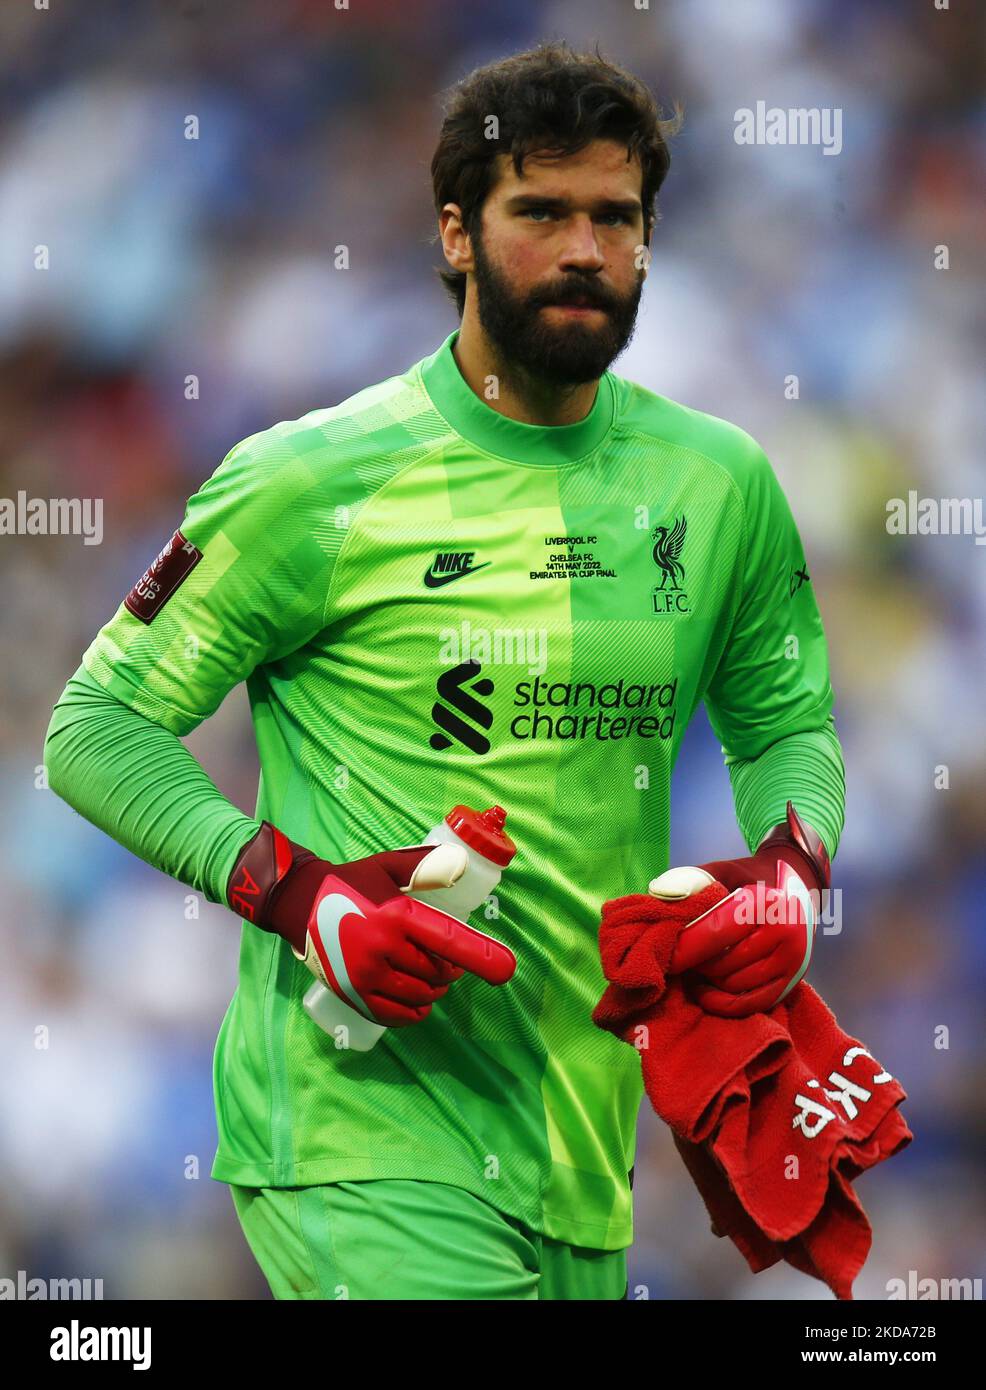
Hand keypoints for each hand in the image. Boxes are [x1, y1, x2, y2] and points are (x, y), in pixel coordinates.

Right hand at [227, 823, 515, 1025]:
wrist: (298, 904)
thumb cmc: (351, 882)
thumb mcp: (388, 867)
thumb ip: (425, 867)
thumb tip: (462, 863)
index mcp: (397, 914)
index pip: (449, 939)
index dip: (481, 956)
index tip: (507, 968)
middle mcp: (382, 948)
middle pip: (437, 972)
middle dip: (451, 969)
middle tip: (447, 960)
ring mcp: (366, 975)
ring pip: (420, 995)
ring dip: (434, 989)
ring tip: (431, 976)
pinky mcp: (353, 994)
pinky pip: (396, 1015)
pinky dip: (414, 1012)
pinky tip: (418, 1001)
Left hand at [655, 802, 828, 1016]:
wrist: (793, 889)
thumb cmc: (747, 881)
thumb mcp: (721, 872)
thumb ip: (692, 881)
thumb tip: (659, 894)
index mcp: (765, 902)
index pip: (716, 933)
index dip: (686, 947)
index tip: (666, 956)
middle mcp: (785, 933)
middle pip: (722, 964)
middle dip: (696, 964)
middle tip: (682, 957)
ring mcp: (792, 962)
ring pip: (732, 986)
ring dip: (707, 981)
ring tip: (696, 967)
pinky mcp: (791, 983)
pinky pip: (749, 1006)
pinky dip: (721, 1003)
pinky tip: (705, 990)